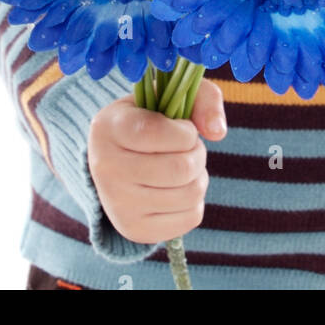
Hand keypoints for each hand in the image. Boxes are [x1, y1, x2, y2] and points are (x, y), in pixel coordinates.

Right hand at [87, 78, 226, 244]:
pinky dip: (195, 201)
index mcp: (109, 128)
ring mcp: (118, 204)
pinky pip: (191, 218)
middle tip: (189, 148)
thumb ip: (204, 97)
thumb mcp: (171, 94)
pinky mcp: (134, 230)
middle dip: (197, 153)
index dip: (185, 131)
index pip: (158, 133)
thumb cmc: (150, 119)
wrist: (116, 158)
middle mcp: (106, 169)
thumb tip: (217, 131)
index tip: (183, 128)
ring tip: (183, 166)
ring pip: (190, 194)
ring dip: (198, 176)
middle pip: (180, 168)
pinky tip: (178, 188)